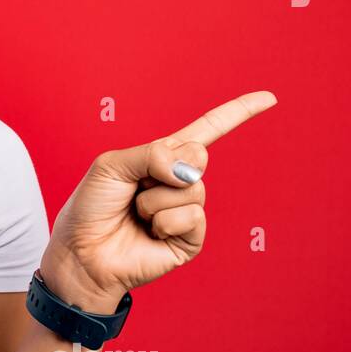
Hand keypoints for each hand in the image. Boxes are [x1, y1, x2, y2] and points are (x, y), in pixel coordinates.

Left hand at [39, 91, 277, 312]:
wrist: (81, 254)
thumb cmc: (91, 208)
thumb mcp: (112, 165)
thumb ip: (151, 155)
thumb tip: (190, 171)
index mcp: (163, 158)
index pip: (207, 130)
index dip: (238, 113)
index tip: (269, 98)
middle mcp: (180, 182)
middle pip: (199, 155)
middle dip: (165, 166)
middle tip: (137, 188)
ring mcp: (187, 211)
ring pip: (193, 188)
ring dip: (155, 200)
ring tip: (137, 213)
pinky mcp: (190, 239)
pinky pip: (192, 217)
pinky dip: (164, 222)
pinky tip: (150, 232)